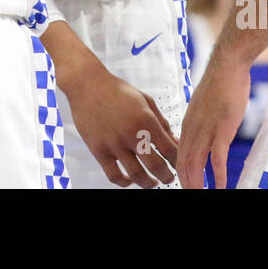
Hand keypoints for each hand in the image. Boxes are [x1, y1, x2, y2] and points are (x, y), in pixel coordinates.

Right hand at [66, 63, 178, 186]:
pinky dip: (124, 182)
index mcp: (146, 120)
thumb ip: (162, 123)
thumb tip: (175, 144)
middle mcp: (131, 134)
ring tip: (152, 183)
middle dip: (167, 177)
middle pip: (156, 167)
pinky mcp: (98, 150)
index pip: (170, 150)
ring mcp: (114, 144)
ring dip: (149, 183)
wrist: (87, 85)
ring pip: (137, 175)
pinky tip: (129, 180)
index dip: (178, 162)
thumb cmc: (119, 91)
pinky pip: (114, 176)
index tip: (179, 165)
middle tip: (169, 178)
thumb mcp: (146, 101)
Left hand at [177, 51, 250, 188]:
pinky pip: (217, 158)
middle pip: (183, 163)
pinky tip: (220, 187)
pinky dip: (218, 175)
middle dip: (186, 183)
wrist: (227, 66)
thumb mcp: (202, 107)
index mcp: (187, 125)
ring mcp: (206, 130)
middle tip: (190, 195)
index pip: (177, 155)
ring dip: (198, 184)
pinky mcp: (222, 129)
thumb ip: (198, 123)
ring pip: (196, 163)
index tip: (184, 185)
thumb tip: (199, 136)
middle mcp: (192, 129)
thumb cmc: (218, 85)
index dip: (180, 174)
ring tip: (200, 195)